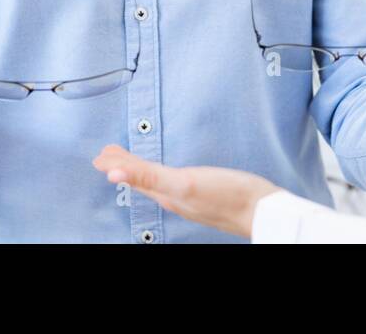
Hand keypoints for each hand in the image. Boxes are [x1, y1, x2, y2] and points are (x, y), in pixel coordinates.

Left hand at [92, 145, 281, 238]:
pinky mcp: (206, 193)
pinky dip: (162, 174)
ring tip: (129, 162)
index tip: (101, 154)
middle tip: (107, 154)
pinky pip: (174, 182)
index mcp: (167, 193)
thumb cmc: (228, 197)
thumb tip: (112, 174)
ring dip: (140, 169)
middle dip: (124, 166)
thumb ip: (148, 177)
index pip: (134, 176)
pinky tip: (171, 175)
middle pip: (142, 179)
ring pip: (157, 182)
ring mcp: (191, 197)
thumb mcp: (183, 183)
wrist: (264, 211)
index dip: (116, 164)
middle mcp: (176, 197)